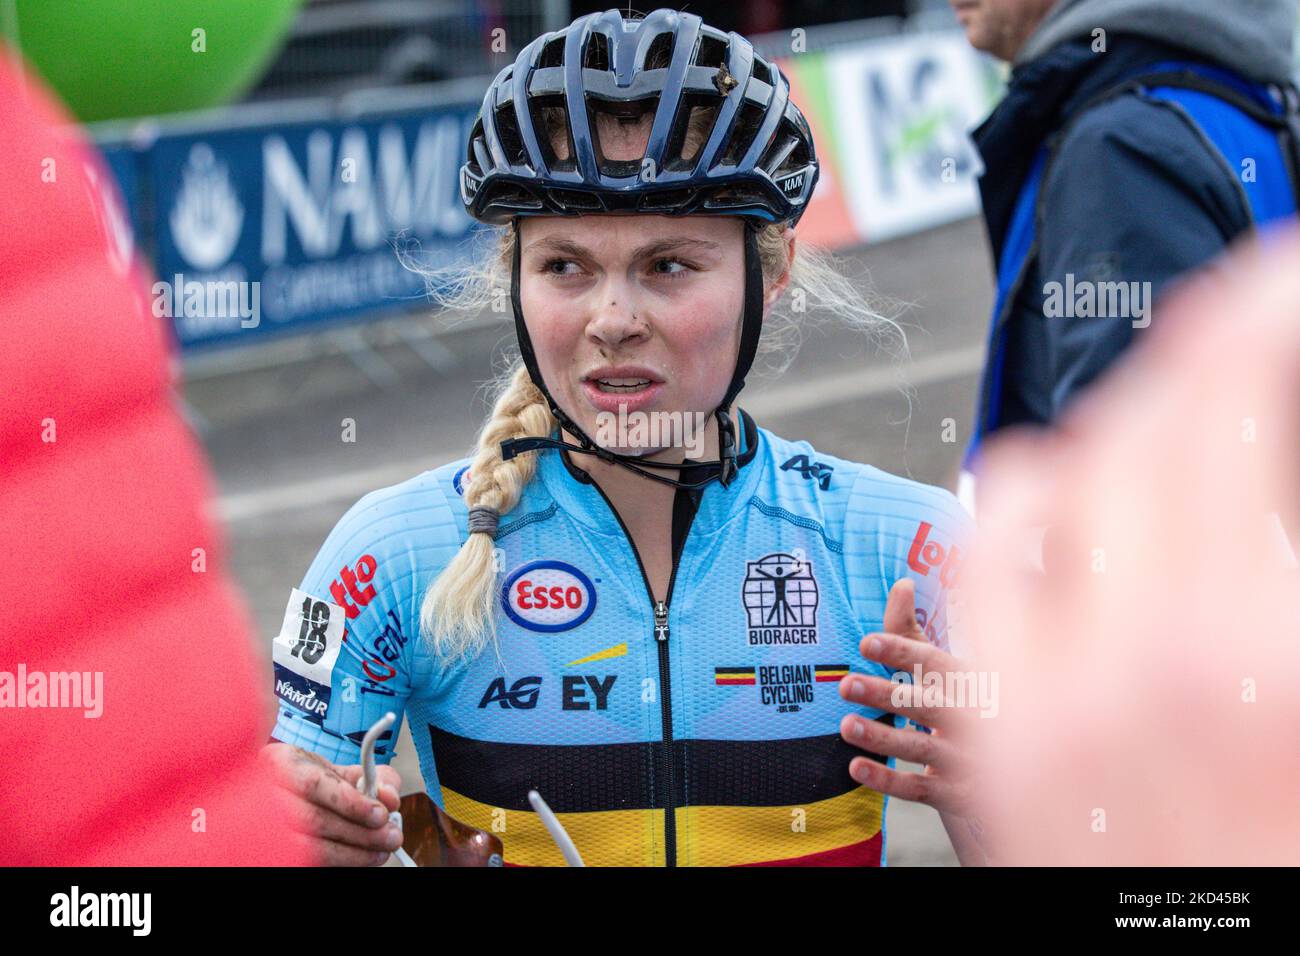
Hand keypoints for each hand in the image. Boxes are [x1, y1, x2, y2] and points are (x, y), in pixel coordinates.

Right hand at [260, 742, 403, 865]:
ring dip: (352, 853)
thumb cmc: (316, 782)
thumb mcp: (343, 770)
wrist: (285, 796)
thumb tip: (390, 797)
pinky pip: (308, 861)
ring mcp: (263, 826)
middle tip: (391, 836)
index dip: (350, 801)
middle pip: (313, 820)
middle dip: (360, 832)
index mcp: (282, 764)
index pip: (313, 784)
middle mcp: (265, 794)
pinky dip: (340, 863)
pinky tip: (359, 859)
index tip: (381, 813)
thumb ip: (373, 778)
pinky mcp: (272, 851)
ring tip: (380, 852)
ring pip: (308, 847)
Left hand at [836, 578, 979, 818]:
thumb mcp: (945, 670)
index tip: (865, 643)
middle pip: (926, 705)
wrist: (1018, 774)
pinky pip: (919, 789)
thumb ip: (914, 633)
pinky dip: (887, 779)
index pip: (934, 663)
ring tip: (845, 725)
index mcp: (970, 682)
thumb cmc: (963, 707)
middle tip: (844, 684)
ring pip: (921, 748)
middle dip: (885, 694)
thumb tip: (900, 583)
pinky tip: (855, 767)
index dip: (901, 652)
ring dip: (882, 737)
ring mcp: (967, 760)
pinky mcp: (958, 794)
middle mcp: (973, 719)